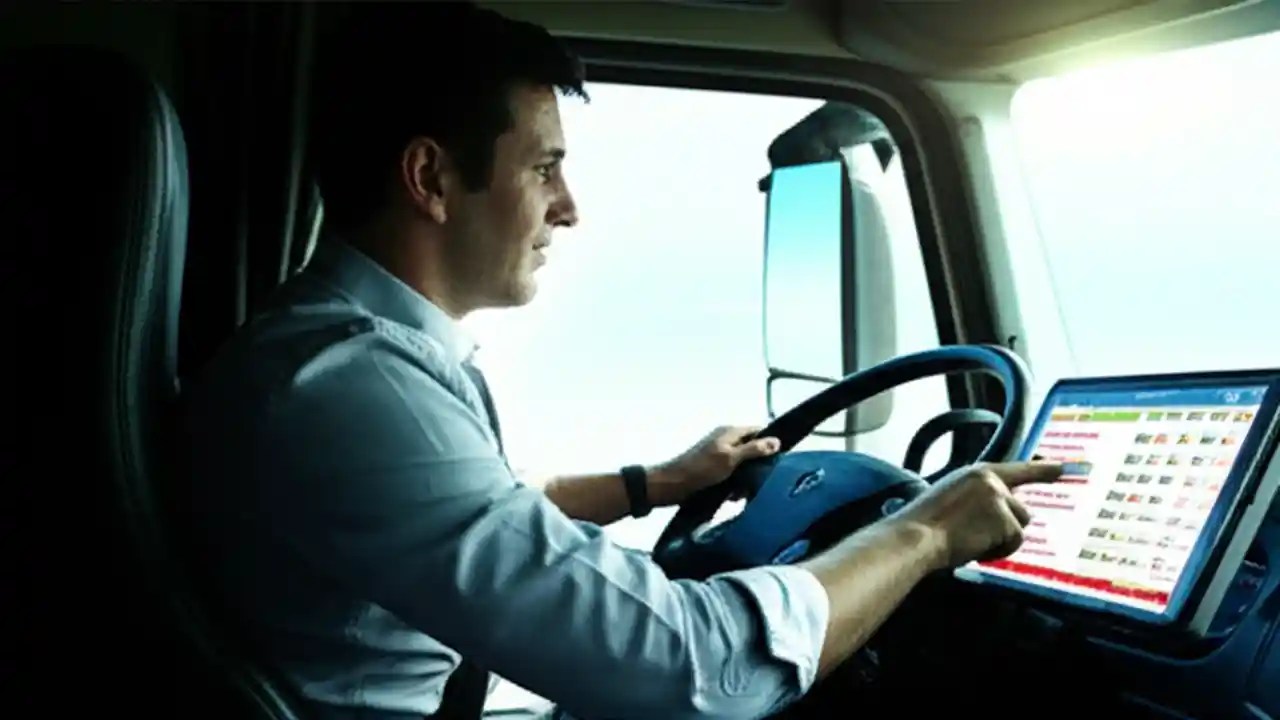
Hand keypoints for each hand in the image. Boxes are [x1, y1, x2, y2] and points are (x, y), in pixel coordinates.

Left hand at [648, 425, 780, 505]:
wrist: (671, 485)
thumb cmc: (701, 469)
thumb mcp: (730, 459)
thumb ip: (753, 449)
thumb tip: (777, 441)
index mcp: (730, 432)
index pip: (758, 431)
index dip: (771, 442)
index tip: (782, 459)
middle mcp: (726, 441)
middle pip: (752, 449)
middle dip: (759, 465)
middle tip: (764, 480)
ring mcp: (719, 455)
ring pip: (743, 465)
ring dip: (746, 479)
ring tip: (745, 492)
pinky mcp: (713, 470)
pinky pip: (732, 476)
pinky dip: (734, 485)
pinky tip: (733, 496)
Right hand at [895, 461, 1062, 568]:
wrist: (918, 536)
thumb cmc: (924, 523)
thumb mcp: (951, 495)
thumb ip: (976, 496)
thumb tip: (994, 513)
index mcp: (977, 472)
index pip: (1017, 469)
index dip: (1042, 470)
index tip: (1063, 468)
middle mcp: (993, 481)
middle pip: (1020, 509)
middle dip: (1005, 528)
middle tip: (975, 537)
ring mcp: (1001, 500)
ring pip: (1019, 527)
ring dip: (1000, 540)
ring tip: (969, 541)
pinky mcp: (1006, 521)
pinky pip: (1014, 543)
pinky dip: (998, 551)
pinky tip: (974, 548)